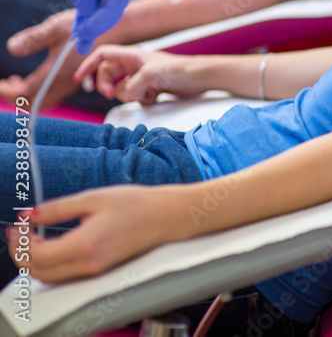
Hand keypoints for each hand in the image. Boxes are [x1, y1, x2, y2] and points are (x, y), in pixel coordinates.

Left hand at [0, 10, 83, 108]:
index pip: (26, 92)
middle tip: (4, 85)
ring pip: (44, 101)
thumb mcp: (55, 27)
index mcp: (57, 73)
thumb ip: (33, 39)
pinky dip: (37, 93)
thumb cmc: (86, 26)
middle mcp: (64, 82)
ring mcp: (71, 83)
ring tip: (14, 82)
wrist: (115, 28)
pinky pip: (52, 95)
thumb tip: (12, 48)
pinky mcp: (75, 80)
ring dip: (26, 97)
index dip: (8, 91)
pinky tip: (31, 78)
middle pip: (34, 103)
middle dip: (15, 98)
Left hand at [7, 185, 182, 282]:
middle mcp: (89, 264)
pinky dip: (49, 266)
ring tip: (32, 240)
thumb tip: (30, 216)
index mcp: (86, 244)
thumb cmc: (137, 204)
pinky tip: (50, 248)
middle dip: (22, 254)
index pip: (38, 254)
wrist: (166, 216)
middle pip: (39, 271)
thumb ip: (57, 208)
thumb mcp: (93, 198)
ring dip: (34, 262)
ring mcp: (95, 271)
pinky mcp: (99, 271)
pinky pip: (64, 276)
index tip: (19, 226)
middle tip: (20, 233)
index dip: (21, 241)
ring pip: (50, 278)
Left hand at [9, 0, 128, 52]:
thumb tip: (89, 13)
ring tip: (78, 41)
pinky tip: (77, 28)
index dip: (104, 18)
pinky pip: (89, 1)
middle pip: (111, 5)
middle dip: (98, 25)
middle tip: (81, 43)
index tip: (86, 31)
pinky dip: (84, 16)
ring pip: (100, 6)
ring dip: (91, 24)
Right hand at [74, 46, 202, 103]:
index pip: (102, 55)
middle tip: (111, 95)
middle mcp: (134, 65)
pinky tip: (156, 96)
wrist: (201, 78)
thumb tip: (123, 96)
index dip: (88, 65)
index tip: (80, 80)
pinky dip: (142, 100)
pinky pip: (135, 97)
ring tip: (147, 93)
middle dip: (107, 87)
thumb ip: (131, 85)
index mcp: (132, 55)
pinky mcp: (150, 89)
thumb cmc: (180, 69)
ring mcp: (142, 78)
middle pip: (107, 75)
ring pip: (121, 90)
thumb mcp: (150, 75)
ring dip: (129, 95)